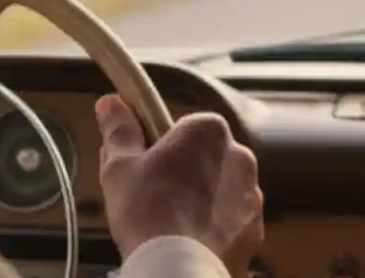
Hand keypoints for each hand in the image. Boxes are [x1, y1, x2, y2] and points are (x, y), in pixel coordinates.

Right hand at [96, 95, 264, 274]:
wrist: (179, 268)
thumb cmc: (148, 212)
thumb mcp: (120, 166)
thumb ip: (119, 130)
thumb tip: (111, 103)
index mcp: (210, 132)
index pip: (185, 128)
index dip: (161, 147)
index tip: (144, 165)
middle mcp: (240, 158)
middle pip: (204, 159)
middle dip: (182, 174)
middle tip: (151, 197)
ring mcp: (252, 197)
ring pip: (219, 191)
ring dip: (200, 202)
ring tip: (169, 224)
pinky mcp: (254, 230)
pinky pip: (230, 222)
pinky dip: (213, 229)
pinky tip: (189, 241)